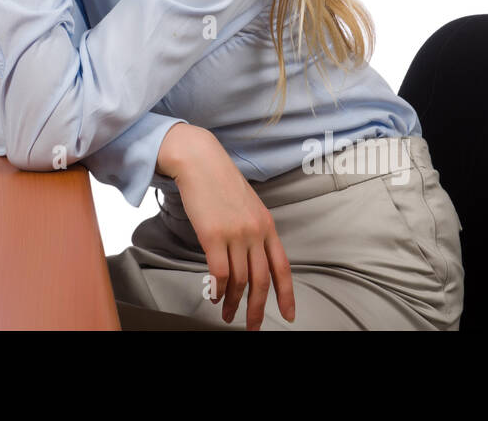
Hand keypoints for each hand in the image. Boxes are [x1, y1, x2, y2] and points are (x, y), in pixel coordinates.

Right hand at [161, 124, 295, 329]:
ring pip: (239, 280)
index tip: (288, 315)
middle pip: (261, 280)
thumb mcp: (248, 206)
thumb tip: (252, 259)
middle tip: (252, 326)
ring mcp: (235, 234)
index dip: (287, 295)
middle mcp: (255, 232)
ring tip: (227, 314)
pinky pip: (219, 272)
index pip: (282, 268)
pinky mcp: (212, 235)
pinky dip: (218, 289)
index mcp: (267, 225)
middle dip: (257, 309)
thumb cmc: (220, 181)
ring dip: (233, 302)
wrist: (199, 161)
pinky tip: (214, 296)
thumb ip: (255, 231)